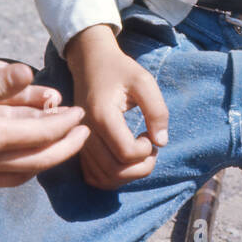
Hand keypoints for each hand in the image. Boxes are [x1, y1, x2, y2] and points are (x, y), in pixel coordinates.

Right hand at [0, 61, 88, 196]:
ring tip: (55, 150)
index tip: (82, 114)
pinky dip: (21, 171)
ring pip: (23, 174)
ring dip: (45, 161)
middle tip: (84, 135)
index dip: (66, 125)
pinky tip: (12, 165)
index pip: (42, 135)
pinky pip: (4, 180)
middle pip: (41, 160)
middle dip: (66, 147)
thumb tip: (26, 72)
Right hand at [64, 24, 168, 189]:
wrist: (90, 63)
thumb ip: (157, 110)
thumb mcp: (144, 81)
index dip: (147, 150)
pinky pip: (94, 177)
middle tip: (151, 148)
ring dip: (129, 175)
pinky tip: (124, 161)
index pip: (127, 153)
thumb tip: (162, 142)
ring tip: (138, 154)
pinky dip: (113, 177)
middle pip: (116, 171)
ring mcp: (80, 142)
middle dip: (142, 167)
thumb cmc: (119, 70)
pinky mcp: (80, 147)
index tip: (150, 134)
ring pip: (105, 179)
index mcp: (102, 115)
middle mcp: (86, 132)